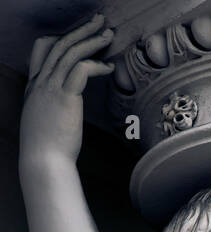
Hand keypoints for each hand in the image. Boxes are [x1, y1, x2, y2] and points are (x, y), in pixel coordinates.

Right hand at [19, 14, 113, 173]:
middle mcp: (40, 82)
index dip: (61, 39)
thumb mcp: (44, 122)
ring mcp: (51, 88)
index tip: (79, 37)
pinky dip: (96, 65)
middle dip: (81, 30)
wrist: (42, 163)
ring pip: (71, 52)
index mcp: (34, 87)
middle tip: (98, 21)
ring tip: (108, 34)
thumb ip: (51, 109)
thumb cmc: (46, 150)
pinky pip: (81, 70)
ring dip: (92, 40)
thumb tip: (63, 111)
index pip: (43, 49)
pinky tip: (109, 68)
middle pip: (60, 44)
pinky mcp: (65, 98)